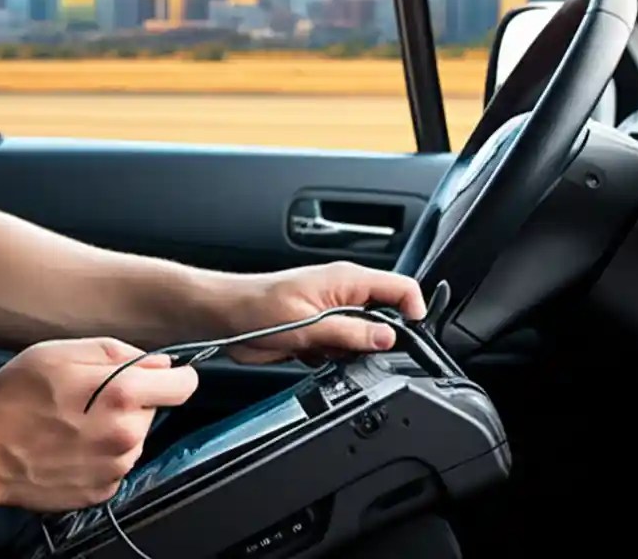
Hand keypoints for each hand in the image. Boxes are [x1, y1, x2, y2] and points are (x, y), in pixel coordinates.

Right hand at [0, 337, 198, 511]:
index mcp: (123, 395)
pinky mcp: (102, 492)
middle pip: (153, 410)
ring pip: (134, 438)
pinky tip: (68, 447)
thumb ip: (117, 352)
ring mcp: (116, 469)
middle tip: (86, 397)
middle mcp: (128, 436)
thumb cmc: (14, 395)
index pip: (185, 385)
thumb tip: (161, 364)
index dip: (174, 376)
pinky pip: (116, 465)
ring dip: (115, 429)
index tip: (157, 375)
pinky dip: (100, 455)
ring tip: (72, 423)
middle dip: (131, 401)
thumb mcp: (59, 352)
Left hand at [225, 262, 426, 364]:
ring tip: (320, 348)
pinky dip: (331, 357)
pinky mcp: (317, 331)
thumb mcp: (310, 324)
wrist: (224, 317)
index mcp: (346, 280)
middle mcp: (342, 293)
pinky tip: (310, 354)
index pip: (401, 288)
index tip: (412, 338)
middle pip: (384, 318)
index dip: (414, 312)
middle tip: (350, 348)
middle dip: (373, 340)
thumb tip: (388, 337)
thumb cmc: (256, 307)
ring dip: (348, 351)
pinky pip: (340, 348)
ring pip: (361, 338)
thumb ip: (352, 332)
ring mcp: (330, 313)